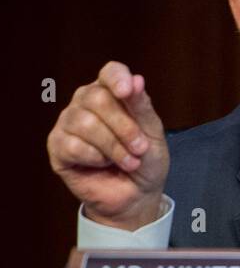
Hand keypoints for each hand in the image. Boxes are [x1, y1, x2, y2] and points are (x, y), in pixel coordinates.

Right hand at [47, 61, 170, 230]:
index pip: (110, 73)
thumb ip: (142, 107)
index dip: (117, 78)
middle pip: (98, 99)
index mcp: (111, 93)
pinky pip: (73, 145)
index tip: (126, 90)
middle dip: (124, 127)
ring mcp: (68, 123)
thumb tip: (137, 80)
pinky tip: (103, 164)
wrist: (136, 195)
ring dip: (114, 147)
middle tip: (140, 147)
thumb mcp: (153, 133)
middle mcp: (85, 103)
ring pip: (85, 123)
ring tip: (129, 161)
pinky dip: (95, 158)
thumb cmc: (146, 160)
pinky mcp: (57, 146)